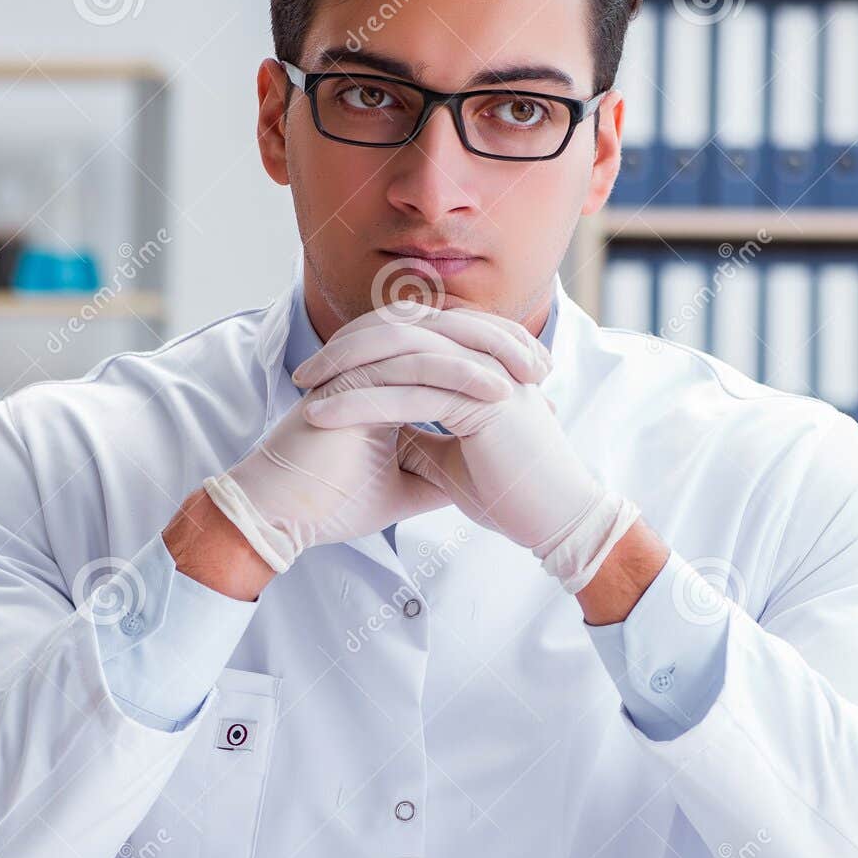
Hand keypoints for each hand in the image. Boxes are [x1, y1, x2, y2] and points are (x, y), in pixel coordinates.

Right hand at [203, 310, 517, 572]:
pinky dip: (457, 374)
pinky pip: (413, 366)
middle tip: (545, 367)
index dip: (496, 358)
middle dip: (502, 343)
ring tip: (530, 376)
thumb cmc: (330, 505)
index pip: (448, 349)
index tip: (540, 386)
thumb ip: (441, 471)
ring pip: (434, 338)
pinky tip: (495, 391)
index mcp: (384, 377)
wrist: (279, 519)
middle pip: (446, 330)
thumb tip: (482, 476)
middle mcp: (372, 363)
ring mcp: (358, 366)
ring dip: (488, 353)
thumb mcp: (406, 488)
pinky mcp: (349, 381)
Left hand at [294, 304, 639, 593]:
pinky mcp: (482, 400)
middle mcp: (483, 357)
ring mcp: (485, 372)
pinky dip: (358, 403)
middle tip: (302, 373)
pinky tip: (321, 415)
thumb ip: (420, 434)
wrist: (556, 523)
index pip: (410, 339)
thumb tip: (382, 430)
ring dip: (344, 371)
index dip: (363, 351)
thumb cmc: (511, 493)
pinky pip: (406, 394)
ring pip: (398, 357)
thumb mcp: (449, 458)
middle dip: (345, 350)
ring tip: (302, 390)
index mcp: (479, 362)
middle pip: (400, 334)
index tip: (321, 375)